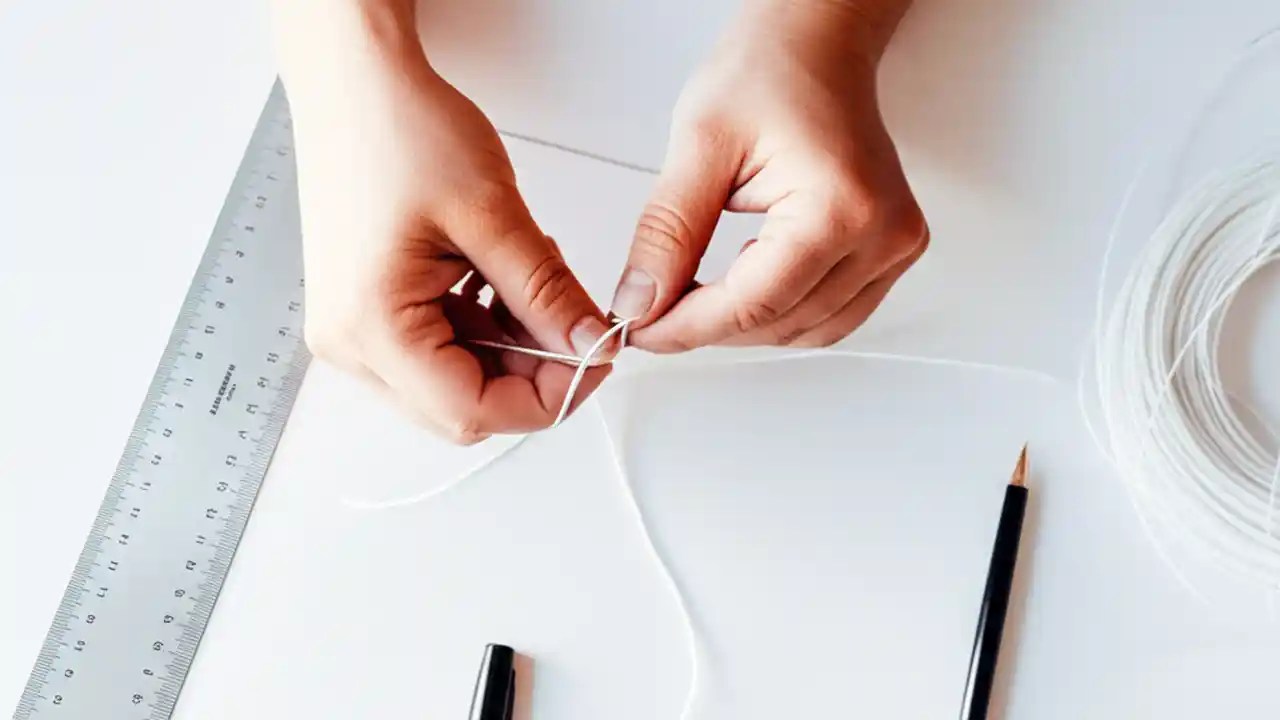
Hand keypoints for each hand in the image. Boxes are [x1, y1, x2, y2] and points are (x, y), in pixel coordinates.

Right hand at [275, 1, 613, 442]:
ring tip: (533, 275)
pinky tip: (501, 275)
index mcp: (372, 326)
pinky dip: (483, 325)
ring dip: (509, 344)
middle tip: (574, 319)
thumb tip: (590, 345)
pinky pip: (436, 346)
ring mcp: (351, 330)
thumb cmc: (400, 129)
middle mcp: (349, 343)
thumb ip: (546, 293)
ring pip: (453, 379)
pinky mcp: (364, 310)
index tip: (593, 357)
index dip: (547, 396)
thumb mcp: (493, 215)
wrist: (352, 82)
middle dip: (530, 371)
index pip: (473, 412)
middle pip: (461, 407)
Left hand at [611, 0, 926, 350]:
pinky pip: (831, 316)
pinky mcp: (891, 251)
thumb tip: (640, 302)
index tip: (638, 329)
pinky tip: (741, 289)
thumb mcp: (699, 145)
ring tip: (690, 298)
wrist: (816, 45)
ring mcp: (895, 246)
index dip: (686, 327)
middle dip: (707, 328)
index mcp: (840, 208)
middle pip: (779, 324)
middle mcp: (882, 235)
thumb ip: (667, 233)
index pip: (753, 304)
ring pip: (806, 331)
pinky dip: (779, 316)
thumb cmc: (770, 71)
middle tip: (649, 313)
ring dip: (742, 328)